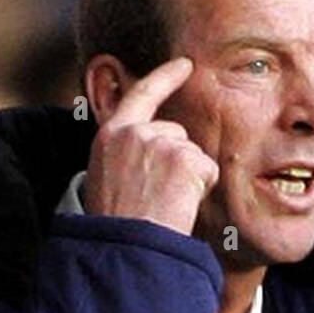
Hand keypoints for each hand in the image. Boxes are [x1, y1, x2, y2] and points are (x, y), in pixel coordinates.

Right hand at [84, 57, 219, 236]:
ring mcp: (161, 143)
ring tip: (165, 205)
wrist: (125, 248)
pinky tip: (179, 205)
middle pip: (177, 134)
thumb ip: (125, 155)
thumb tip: (151, 151)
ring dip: (189, 180)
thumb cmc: (116, 226)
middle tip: (158, 198)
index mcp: (110, 136)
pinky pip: (208, 170)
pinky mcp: (186, 159)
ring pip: (194, 155)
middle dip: (179, 161)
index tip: (185, 64)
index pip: (141, 95)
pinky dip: (201, 190)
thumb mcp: (105, 180)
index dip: (165, 77)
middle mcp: (135, 132)